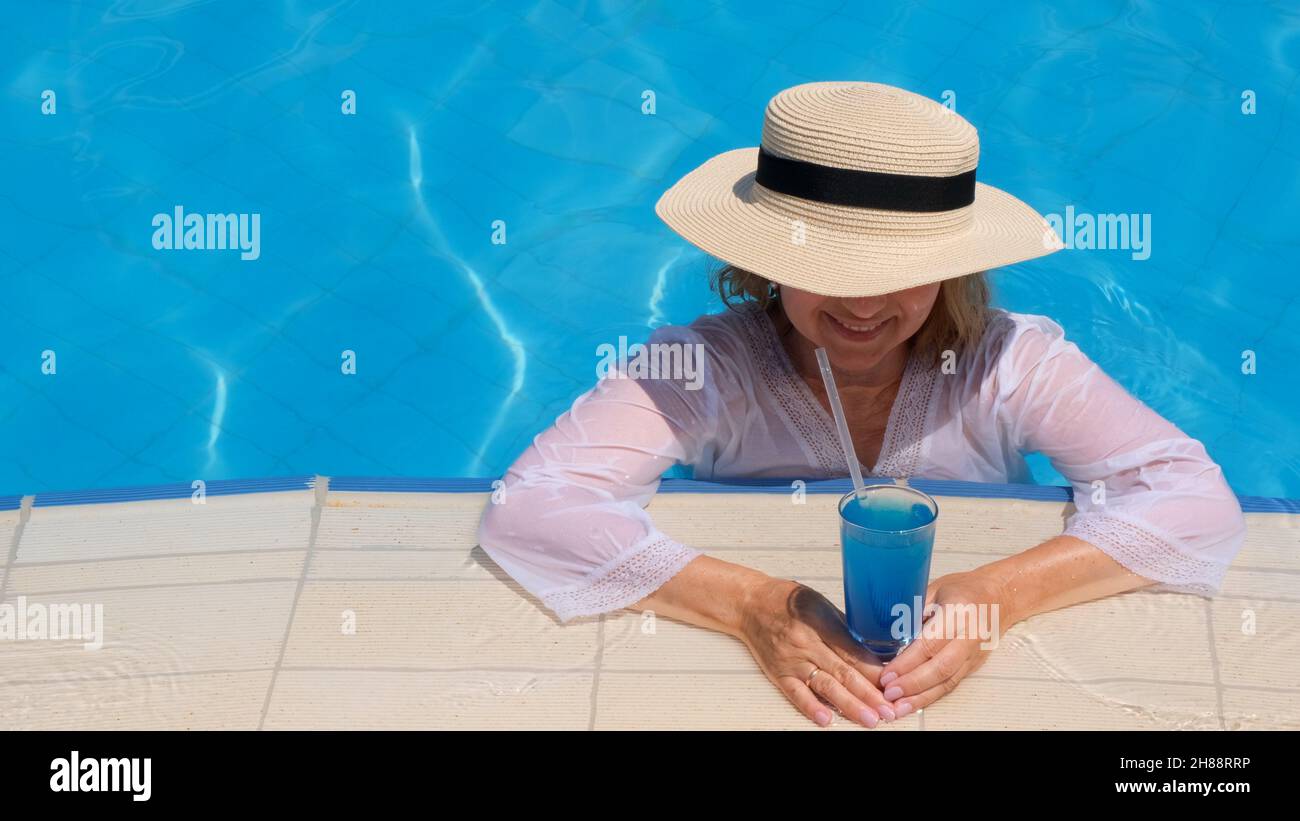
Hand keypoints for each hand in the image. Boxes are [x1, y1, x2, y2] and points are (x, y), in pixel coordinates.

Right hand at [738, 577, 898, 727]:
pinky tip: (826, 719)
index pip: (853, 651)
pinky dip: (810, 706)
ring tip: (869, 719)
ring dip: (849, 705)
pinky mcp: (778, 672)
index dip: (875, 670)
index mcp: (820, 623)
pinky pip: (795, 692)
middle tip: (889, 710)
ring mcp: (791, 660)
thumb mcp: (821, 604)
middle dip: (869, 694)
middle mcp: (806, 643)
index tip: (894, 684)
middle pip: (843, 672)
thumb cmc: (786, 600)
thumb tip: (874, 652)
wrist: (749, 604)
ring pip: (824, 685)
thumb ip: (845, 629)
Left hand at [877, 570, 1013, 715]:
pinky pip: (951, 684)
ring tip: (897, 708)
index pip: (930, 643)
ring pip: (948, 681)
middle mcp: (969, 637)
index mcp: (959, 613)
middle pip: (941, 667)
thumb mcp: (933, 588)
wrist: (999, 597)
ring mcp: (973, 654)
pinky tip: (912, 704)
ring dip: (921, 697)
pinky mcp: (972, 666)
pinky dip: (930, 696)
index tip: (886, 674)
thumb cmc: (962, 588)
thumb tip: (882, 630)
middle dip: (912, 684)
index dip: (907, 662)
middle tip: (888, 693)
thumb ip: (912, 609)